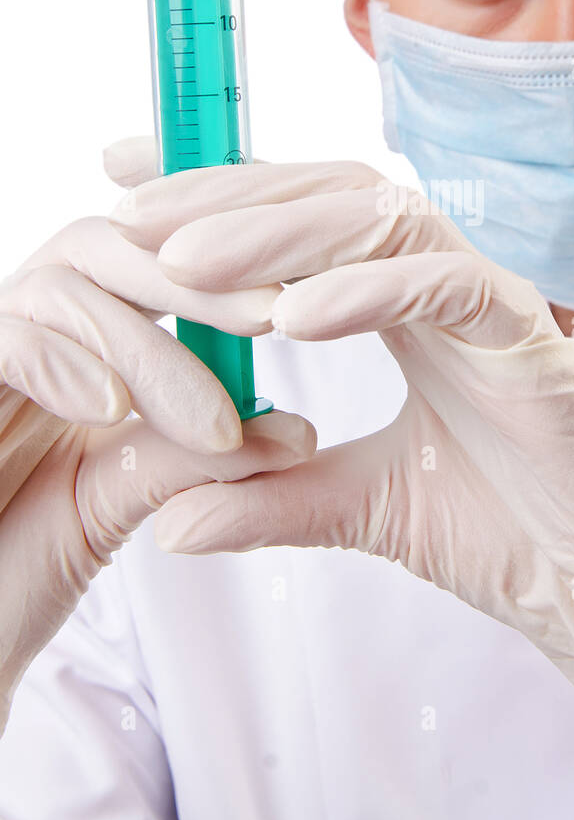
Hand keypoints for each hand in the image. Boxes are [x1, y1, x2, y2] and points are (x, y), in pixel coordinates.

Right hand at [0, 169, 314, 733]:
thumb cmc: (4, 576)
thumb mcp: (115, 503)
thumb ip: (194, 459)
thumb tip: (299, 432)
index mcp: (70, 342)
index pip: (144, 255)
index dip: (218, 255)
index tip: (296, 292)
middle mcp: (21, 329)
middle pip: (106, 244)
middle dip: (196, 276)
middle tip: (271, 316)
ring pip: (61, 287)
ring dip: (146, 349)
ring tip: (212, 426)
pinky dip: (58, 362)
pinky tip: (109, 409)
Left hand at [106, 148, 573, 819]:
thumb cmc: (507, 534)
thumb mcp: (360, 508)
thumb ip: (269, 498)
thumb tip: (166, 521)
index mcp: (401, 305)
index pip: (302, 219)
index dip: (217, 193)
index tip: (124, 182)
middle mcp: (441, 284)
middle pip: (329, 196)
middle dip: (228, 199)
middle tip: (131, 215)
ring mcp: (490, 300)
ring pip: (382, 221)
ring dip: (279, 234)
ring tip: (187, 262)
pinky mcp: (533, 338)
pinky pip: (450, 285)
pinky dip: (371, 290)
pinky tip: (293, 318)